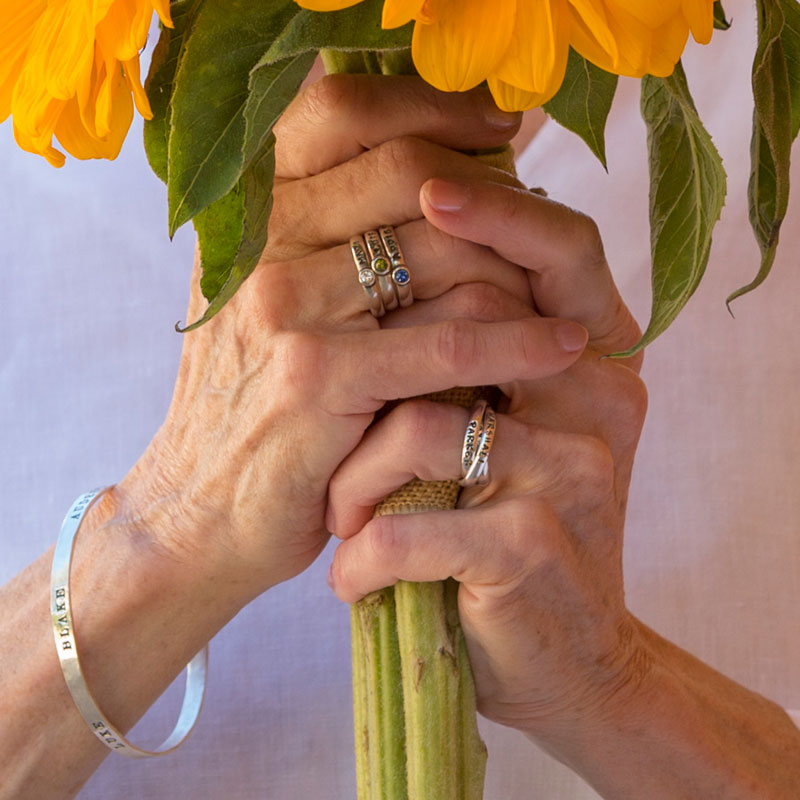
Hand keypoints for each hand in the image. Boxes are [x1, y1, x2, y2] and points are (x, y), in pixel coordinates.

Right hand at [111, 75, 588, 601]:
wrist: (201, 507)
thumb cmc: (256, 404)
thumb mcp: (271, 302)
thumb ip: (327, 234)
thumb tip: (439, 173)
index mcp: (249, 210)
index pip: (345, 109)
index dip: (433, 106)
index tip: (499, 127)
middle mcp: (261, 243)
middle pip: (411, 173)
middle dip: (497, 197)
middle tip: (544, 229)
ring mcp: (286, 307)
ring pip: (444, 250)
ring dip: (521, 271)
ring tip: (562, 292)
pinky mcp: (320, 376)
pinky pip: (450, 341)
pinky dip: (520, 341)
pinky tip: (564, 347)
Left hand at [326, 176, 647, 739]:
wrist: (547, 659)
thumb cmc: (494, 530)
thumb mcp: (495, 432)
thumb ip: (474, 349)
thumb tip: (405, 249)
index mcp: (594, 361)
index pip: (561, 247)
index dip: (498, 210)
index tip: (426, 191)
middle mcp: (602, 402)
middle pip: (483, 317)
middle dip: (377, 382)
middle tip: (330, 430)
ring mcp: (572, 474)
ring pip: (420, 426)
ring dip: (356, 484)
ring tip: (343, 522)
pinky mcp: (533, 547)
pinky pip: (410, 523)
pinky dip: (364, 553)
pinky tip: (355, 579)